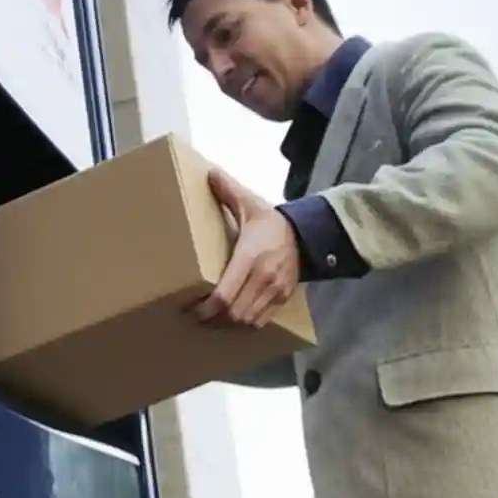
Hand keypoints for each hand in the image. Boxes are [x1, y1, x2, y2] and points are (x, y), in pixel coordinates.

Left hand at [192, 168, 300, 327]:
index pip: (224, 294)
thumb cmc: (271, 221)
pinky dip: (244, 325)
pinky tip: (232, 319)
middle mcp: (263, 278)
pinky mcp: (283, 298)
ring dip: (227, 325)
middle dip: (212, 320)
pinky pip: (261, 322)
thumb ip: (228, 191)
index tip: (189, 309)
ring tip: (211, 320)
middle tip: (195, 316)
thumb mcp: (249, 203)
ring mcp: (275, 291)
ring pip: (246, 321)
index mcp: (250, 257)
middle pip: (233, 314)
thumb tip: (209, 173)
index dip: (204, 308)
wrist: (307, 233)